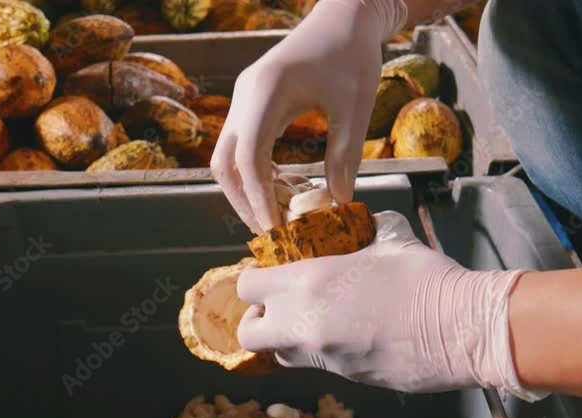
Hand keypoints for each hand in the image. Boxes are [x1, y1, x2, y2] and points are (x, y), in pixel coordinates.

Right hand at [211, 0, 407, 233]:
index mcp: (267, 92)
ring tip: (277, 215)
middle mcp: (245, 96)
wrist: (343, 17)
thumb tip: (338, 202)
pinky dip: (255, 173)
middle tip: (271, 232)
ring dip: (246, 191)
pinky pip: (240, 146)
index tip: (277, 227)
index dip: (259, 198)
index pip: (249, 157)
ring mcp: (243, 99)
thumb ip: (345, 155)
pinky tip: (282, 189)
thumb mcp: (356, 107)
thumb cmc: (352, 55)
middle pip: (224, 164)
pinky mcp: (250, 103)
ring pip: (226, 158)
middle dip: (243, 202)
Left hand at [236, 211, 545, 399]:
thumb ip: (365, 229)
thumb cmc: (427, 279)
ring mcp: (324, 357)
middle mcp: (304, 324)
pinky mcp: (347, 379)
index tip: (270, 274)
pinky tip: (349, 333)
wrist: (464, 330)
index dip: (255, 280)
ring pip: (281, 354)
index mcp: (308, 283)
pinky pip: (318, 364)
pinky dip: (322, 351)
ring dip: (286, 339)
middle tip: (279, 305)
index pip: (247, 287)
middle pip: (250, 332)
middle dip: (257, 318)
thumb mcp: (391, 238)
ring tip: (313, 320)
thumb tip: (363, 223)